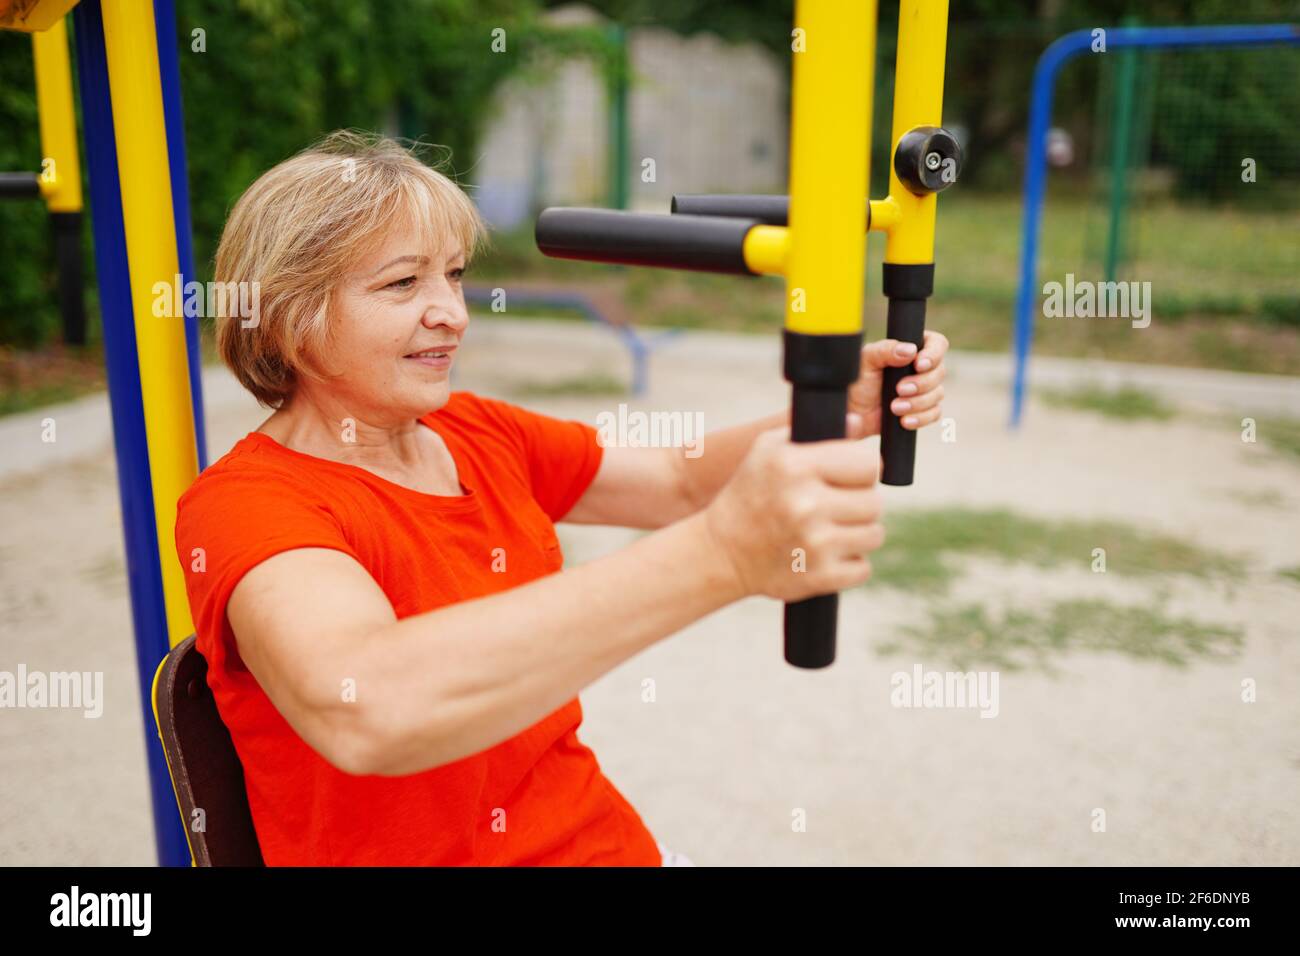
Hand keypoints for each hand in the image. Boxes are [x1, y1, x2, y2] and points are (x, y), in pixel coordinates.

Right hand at [703, 426, 883, 601]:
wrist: (721, 551)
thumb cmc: (749, 493)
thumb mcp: (767, 450)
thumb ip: (810, 432)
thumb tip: (857, 422)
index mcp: (795, 466)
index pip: (869, 464)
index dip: (860, 471)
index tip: (846, 478)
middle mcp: (806, 504)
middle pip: (875, 502)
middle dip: (859, 504)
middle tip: (835, 507)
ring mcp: (815, 544)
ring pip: (874, 535)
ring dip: (858, 533)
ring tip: (831, 529)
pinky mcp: (820, 576)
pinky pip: (862, 568)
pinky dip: (849, 563)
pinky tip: (826, 554)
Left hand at [845, 330, 948, 438]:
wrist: (851, 412)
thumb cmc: (857, 381)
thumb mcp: (867, 360)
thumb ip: (886, 350)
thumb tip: (910, 350)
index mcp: (910, 351)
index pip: (937, 344)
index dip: (934, 354)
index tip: (919, 365)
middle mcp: (920, 369)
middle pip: (940, 372)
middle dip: (921, 383)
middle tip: (900, 389)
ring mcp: (923, 391)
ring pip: (938, 394)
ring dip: (918, 402)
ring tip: (895, 408)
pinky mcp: (922, 410)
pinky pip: (934, 414)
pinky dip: (921, 418)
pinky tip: (904, 420)